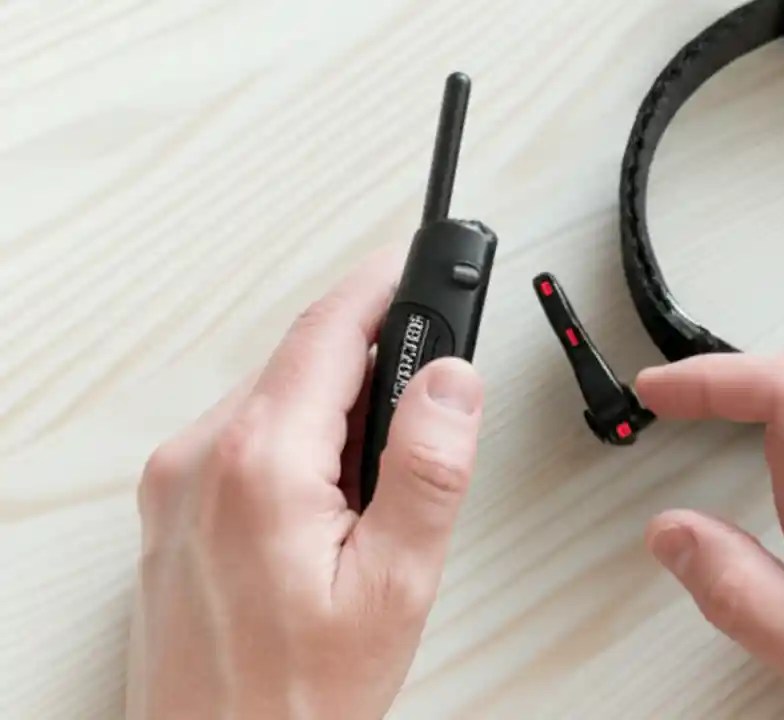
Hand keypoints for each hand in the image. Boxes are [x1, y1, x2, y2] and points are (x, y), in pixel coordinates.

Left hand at [127, 247, 483, 719]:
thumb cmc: (296, 698)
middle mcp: (202, 458)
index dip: (384, 284)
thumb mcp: (396, 587)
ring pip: (277, 398)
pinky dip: (300, 441)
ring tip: (383, 491)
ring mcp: (177, 482)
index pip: (329, 330)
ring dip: (339, 408)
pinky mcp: (172, 508)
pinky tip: (332, 506)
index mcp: (261, 463)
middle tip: (435, 396)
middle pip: (304, 360)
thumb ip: (428, 470)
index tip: (424, 257)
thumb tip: (452, 380)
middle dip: (375, 359)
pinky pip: (247, 436)